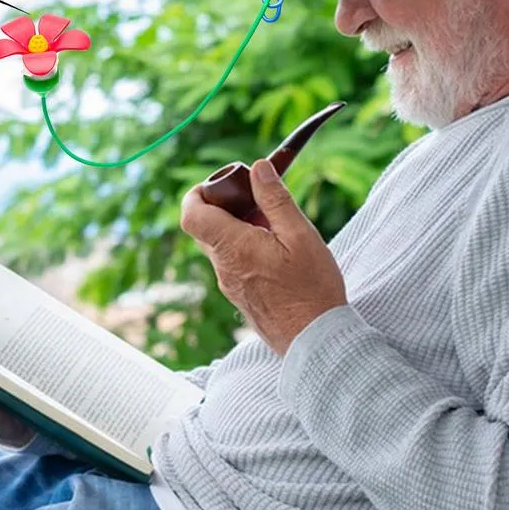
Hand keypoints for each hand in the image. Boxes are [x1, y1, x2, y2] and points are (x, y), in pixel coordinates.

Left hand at [180, 158, 347, 355]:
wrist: (316, 341)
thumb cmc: (312, 289)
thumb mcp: (300, 235)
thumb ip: (275, 200)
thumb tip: (258, 168)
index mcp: (233, 247)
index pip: (192, 215)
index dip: (197, 194)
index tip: (218, 184)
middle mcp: (223, 268)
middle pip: (205, 228)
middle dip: (224, 208)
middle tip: (255, 200)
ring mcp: (230, 285)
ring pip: (221, 247)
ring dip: (237, 229)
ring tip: (273, 227)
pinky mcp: (240, 297)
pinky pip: (232, 264)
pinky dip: (245, 249)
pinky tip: (276, 252)